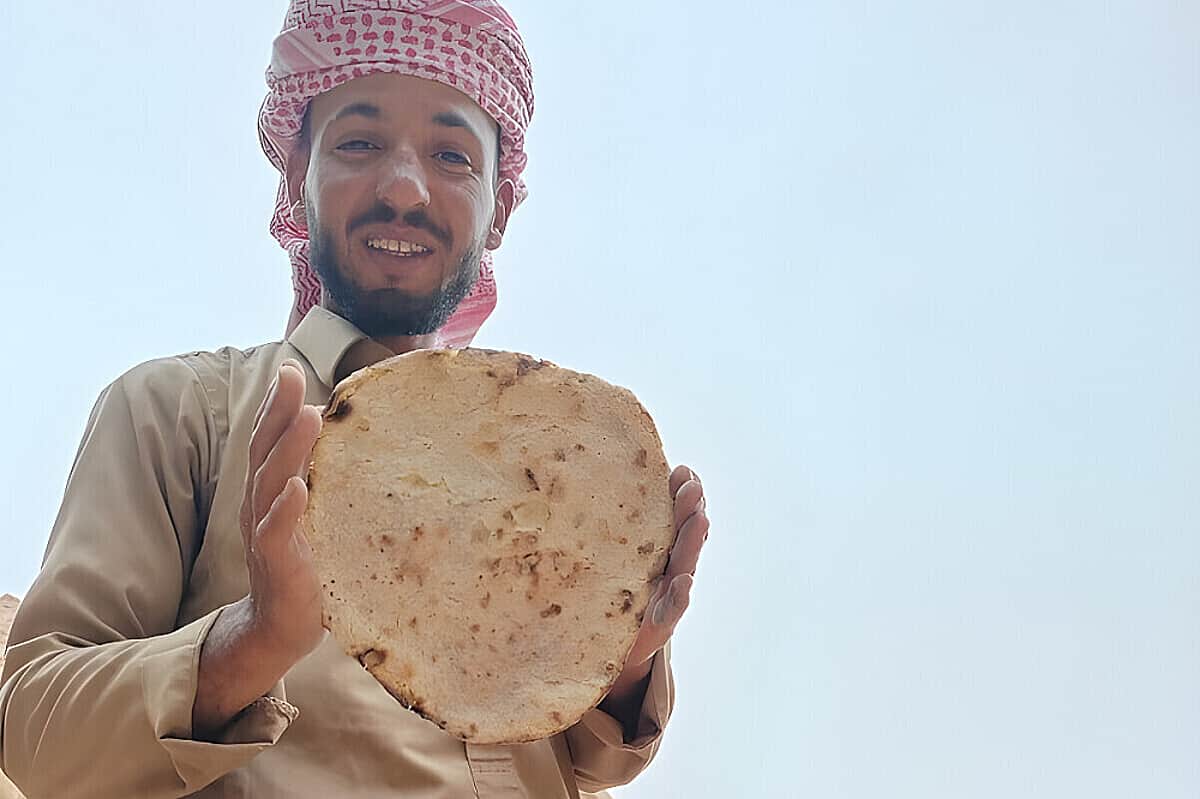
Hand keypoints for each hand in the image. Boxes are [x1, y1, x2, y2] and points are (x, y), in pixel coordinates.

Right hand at [237, 359, 325, 665]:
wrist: (281, 627)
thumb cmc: (305, 562)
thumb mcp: (314, 512)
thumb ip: (320, 475)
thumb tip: (349, 434)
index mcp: (270, 491)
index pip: (268, 439)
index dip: (275, 404)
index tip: (287, 367)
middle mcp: (261, 506)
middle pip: (264, 451)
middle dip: (276, 411)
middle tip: (290, 375)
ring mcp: (266, 534)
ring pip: (270, 484)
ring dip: (288, 449)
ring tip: (306, 417)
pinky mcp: (278, 564)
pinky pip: (277, 533)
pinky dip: (285, 510)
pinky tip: (298, 489)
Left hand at [600, 465, 708, 725]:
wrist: (599, 653)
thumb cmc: (599, 595)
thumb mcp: (599, 558)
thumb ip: (598, 529)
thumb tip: (564, 479)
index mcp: (652, 549)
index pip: (671, 515)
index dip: (679, 492)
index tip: (680, 469)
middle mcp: (663, 569)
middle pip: (681, 535)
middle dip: (688, 509)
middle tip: (692, 485)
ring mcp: (664, 597)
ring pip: (683, 565)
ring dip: (693, 542)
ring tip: (701, 519)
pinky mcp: (657, 627)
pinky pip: (671, 611)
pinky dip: (680, 597)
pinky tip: (684, 582)